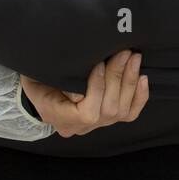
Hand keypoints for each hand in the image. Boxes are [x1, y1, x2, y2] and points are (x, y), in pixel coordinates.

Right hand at [20, 50, 148, 137]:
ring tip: (133, 58)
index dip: (97, 88)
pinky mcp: (109, 118)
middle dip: (118, 77)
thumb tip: (82, 83)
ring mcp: (97, 125)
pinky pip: (129, 114)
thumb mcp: (36, 76)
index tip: (98, 63)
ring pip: (121, 111)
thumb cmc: (37, 78)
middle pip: (108, 109)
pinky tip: (142, 78)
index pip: (87, 112)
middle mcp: (81, 127)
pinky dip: (139, 96)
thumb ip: (56, 77)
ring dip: (129, 82)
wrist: (40, 90)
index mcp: (61, 118)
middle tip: (124, 53)